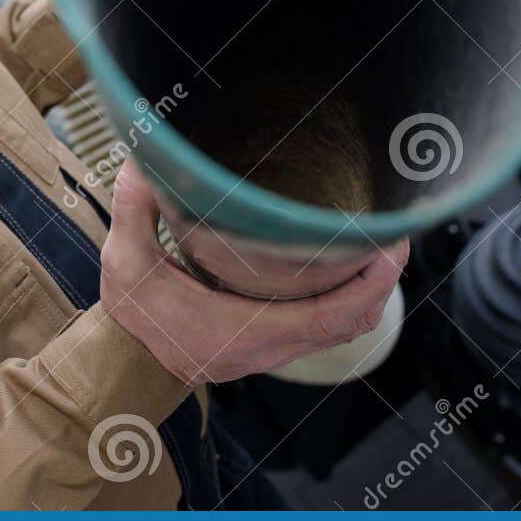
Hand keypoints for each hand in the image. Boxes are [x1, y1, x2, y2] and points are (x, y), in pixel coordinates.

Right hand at [101, 158, 408, 386]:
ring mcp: (274, 349)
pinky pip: (328, 326)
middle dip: (383, 278)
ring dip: (369, 289)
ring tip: (378, 240)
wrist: (128, 362)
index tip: (392, 243)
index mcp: (247, 331)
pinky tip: (344, 263)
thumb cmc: (133, 317)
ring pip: (346, 327)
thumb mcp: (126, 261)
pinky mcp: (270, 343)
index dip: (372, 283)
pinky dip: (348, 298)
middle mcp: (270, 347)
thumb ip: (135, 210)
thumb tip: (143, 159)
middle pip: (354, 322)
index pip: (333, 317)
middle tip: (395, 229)